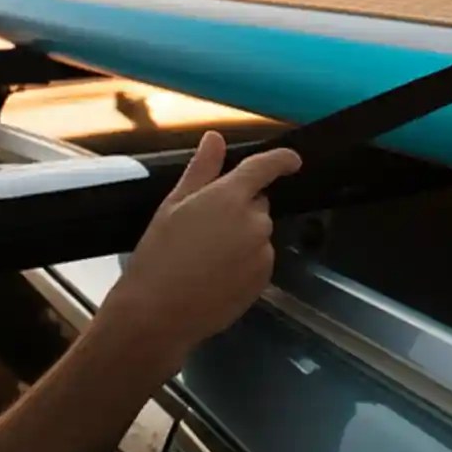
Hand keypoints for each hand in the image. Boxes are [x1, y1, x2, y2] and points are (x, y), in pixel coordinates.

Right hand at [99, 131, 301, 366]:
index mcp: (231, 197)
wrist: (159, 313)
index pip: (266, 167)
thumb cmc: (159, 254)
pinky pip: (259, 259)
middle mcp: (255, 222)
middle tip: (204, 226)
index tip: (292, 160)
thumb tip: (216, 138)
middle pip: (257, 203)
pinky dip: (244, 262)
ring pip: (258, 233)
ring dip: (242, 237)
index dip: (282, 159)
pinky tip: (216, 276)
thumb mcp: (173, 206)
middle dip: (239, 207)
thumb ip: (201, 170)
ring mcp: (263, 252)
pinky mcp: (263, 279)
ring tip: (206, 257)